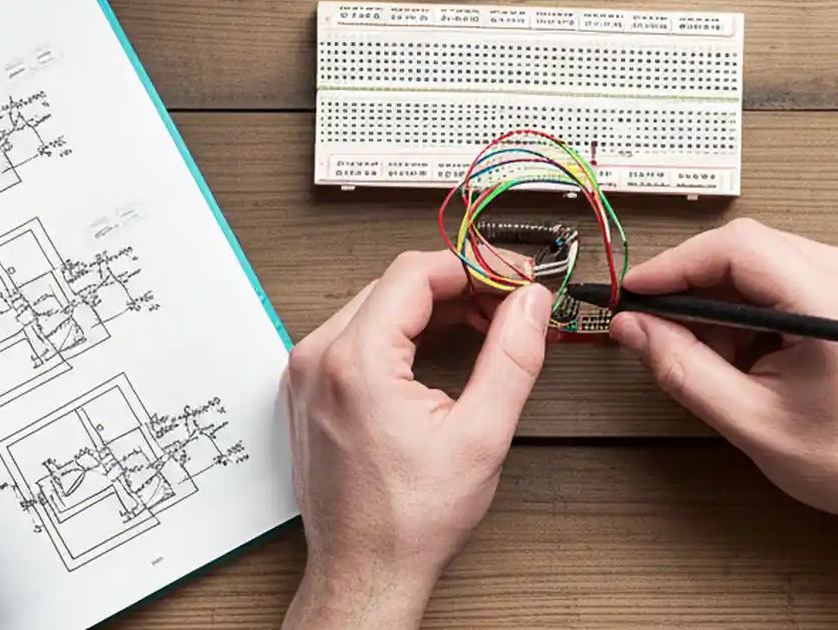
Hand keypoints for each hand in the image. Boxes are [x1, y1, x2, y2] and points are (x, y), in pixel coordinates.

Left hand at [282, 251, 551, 629]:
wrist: (364, 571)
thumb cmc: (409, 519)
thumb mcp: (481, 435)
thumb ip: (512, 358)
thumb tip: (529, 305)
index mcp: (356, 362)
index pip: (416, 273)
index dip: (475, 266)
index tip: (512, 277)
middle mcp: (319, 358)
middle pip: (396, 284)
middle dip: (460, 286)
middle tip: (509, 304)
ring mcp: (308, 374)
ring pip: (378, 305)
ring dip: (434, 307)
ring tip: (485, 326)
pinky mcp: (310, 389)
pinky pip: (359, 334)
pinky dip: (405, 331)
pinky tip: (442, 346)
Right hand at [609, 219, 837, 529]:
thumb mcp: (751, 421)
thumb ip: (682, 368)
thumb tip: (635, 328)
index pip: (736, 248)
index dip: (675, 265)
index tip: (636, 289)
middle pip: (746, 247)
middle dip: (693, 285)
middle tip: (656, 324)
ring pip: (761, 260)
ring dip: (721, 301)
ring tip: (711, 356)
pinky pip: (783, 275)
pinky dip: (749, 307)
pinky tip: (742, 352)